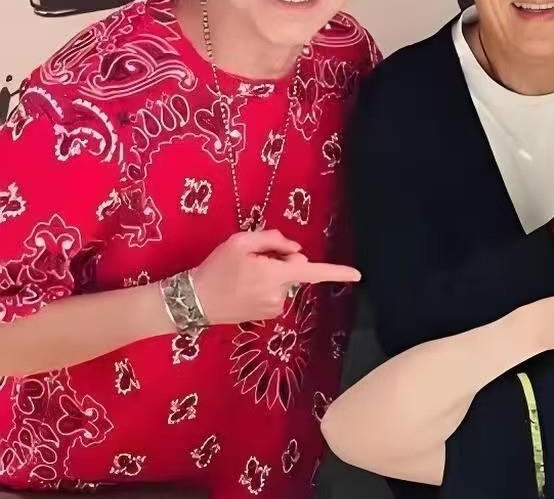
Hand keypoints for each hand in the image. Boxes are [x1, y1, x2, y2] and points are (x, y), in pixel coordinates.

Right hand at [189, 230, 360, 323]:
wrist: (194, 301)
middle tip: (253, 260)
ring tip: (243, 276)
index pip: (312, 272)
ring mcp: (274, 307)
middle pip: (294, 270)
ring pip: (284, 282)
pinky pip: (275, 293)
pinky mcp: (267, 315)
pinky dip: (266, 287)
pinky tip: (244, 287)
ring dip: (272, 275)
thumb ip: (273, 240)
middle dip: (282, 261)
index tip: (358, 275)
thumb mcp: (240, 242)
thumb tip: (296, 250)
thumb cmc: (216, 268)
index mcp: (276, 275)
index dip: (337, 272)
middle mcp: (280, 294)